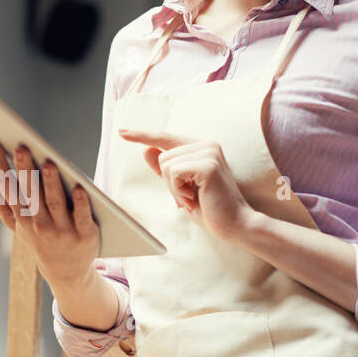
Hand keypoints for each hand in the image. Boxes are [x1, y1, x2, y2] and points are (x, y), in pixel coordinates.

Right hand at [0, 139, 99, 288]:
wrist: (66, 272)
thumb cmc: (39, 237)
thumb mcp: (14, 223)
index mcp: (20, 218)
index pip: (7, 188)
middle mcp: (39, 224)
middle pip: (31, 193)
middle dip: (25, 170)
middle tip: (20, 148)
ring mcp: (62, 231)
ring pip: (55, 202)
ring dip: (51, 183)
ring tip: (48, 163)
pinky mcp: (85, 235)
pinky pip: (82, 216)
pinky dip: (81, 203)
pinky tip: (79, 187)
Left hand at [117, 128, 255, 241]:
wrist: (235, 224)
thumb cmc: (210, 208)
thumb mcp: (181, 187)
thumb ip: (165, 169)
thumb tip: (146, 150)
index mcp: (202, 147)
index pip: (166, 137)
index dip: (143, 135)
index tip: (122, 131)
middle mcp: (207, 144)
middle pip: (162, 156)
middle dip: (169, 182)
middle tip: (190, 196)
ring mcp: (209, 152)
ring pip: (166, 165)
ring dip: (174, 188)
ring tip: (194, 197)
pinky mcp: (207, 164)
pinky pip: (173, 173)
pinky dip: (178, 190)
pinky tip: (195, 197)